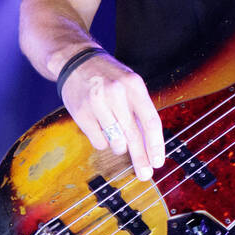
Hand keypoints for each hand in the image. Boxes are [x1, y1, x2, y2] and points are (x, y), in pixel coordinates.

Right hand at [59, 51, 165, 180]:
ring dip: (119, 146)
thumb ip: (140, 111)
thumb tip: (150, 146)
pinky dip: (103, 141)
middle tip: (145, 174)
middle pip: (134, 135)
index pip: (150, 121)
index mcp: (134, 85)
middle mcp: (116, 93)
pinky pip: (99, 141)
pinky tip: (101, 127)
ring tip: (117, 135)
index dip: (155, 145)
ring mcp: (97, 103)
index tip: (158, 162)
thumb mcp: (129, 85)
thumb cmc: (109, 76)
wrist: (76, 60)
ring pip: (116, 141)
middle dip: (141, 159)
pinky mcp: (81, 113)